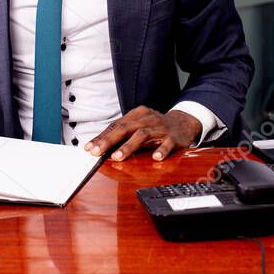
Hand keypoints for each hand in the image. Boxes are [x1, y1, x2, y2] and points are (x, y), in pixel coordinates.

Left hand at [84, 106, 200, 160]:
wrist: (183, 122)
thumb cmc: (155, 127)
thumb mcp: (139, 126)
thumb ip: (123, 135)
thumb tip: (101, 147)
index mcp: (136, 115)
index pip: (115, 125)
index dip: (101, 137)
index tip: (89, 148)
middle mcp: (147, 119)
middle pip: (125, 128)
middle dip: (109, 140)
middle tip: (97, 152)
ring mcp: (160, 128)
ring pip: (142, 135)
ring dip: (129, 146)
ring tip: (117, 157)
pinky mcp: (174, 137)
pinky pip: (167, 143)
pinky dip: (161, 150)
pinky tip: (155, 157)